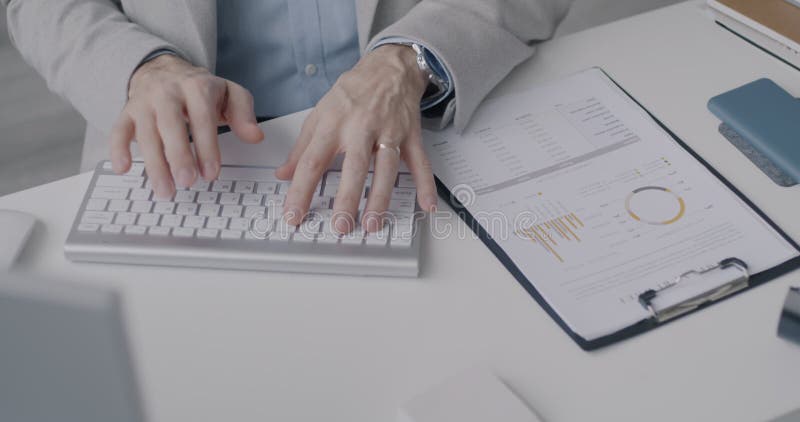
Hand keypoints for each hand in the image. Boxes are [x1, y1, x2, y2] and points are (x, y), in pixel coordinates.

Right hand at [110, 54, 263, 197]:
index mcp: (197, 87)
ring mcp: (145, 102)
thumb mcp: (229, 93)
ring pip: (145, 133)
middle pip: (170, 125)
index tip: (211, 173)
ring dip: (154, 163)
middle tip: (187, 182)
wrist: (163, 68)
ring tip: (164, 189)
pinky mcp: (127, 111)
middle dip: (179, 156)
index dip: (207, 147)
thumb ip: (244, 113)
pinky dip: (117, 149)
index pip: (202, 118)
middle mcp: (167, 93)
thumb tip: (255, 136)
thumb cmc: (199, 88)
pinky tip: (123, 168)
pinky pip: (118, 129)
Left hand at [276, 45, 437, 232]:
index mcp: (333, 124)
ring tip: (373, 223)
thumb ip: (302, 148)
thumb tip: (283, 174)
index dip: (301, 190)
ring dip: (380, 197)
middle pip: (354, 166)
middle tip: (340, 226)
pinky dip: (426, 184)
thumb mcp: (320, 114)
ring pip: (387, 168)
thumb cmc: (352, 93)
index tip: (294, 214)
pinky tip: (426, 205)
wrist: (389, 68)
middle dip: (348, 198)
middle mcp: (361, 127)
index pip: (312, 160)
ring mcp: (389, 131)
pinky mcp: (411, 136)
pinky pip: (420, 162)